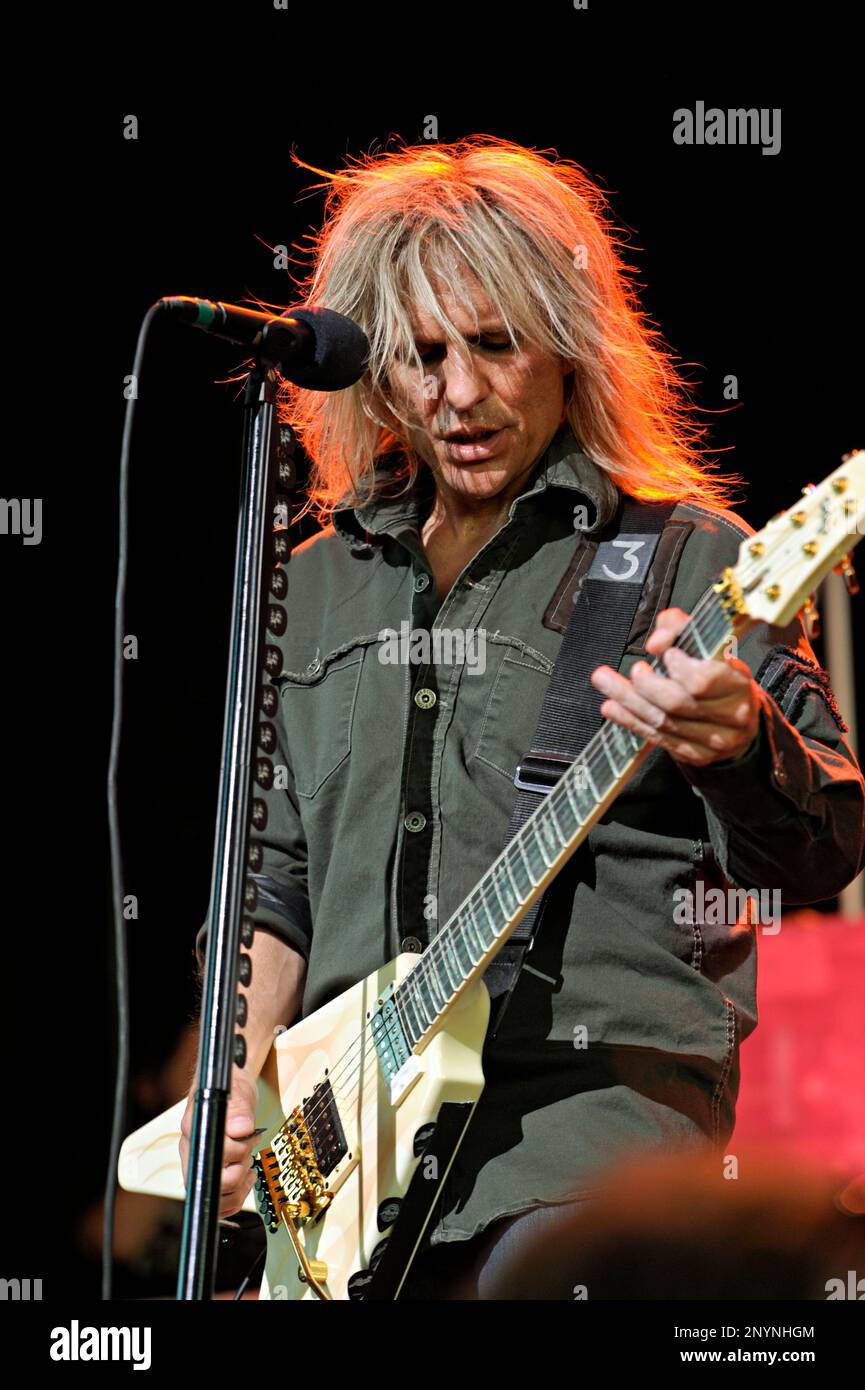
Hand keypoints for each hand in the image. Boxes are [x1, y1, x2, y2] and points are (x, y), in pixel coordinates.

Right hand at [179, 1067, 259, 1218]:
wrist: (231, 1090)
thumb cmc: (230, 1088)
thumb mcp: (237, 1089)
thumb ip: (238, 1108)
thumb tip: (241, 1128)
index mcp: (193, 1128)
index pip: (207, 1157)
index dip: (230, 1155)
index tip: (246, 1139)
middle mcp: (194, 1150)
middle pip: (211, 1183)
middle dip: (238, 1169)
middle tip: (248, 1150)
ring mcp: (202, 1165)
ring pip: (216, 1198)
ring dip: (240, 1184)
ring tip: (249, 1164)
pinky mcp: (212, 1174)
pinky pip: (221, 1201)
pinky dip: (238, 1195)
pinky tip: (247, 1177)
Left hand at [589, 607, 760, 768]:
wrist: (740, 724)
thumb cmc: (724, 680)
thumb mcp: (712, 649)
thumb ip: (683, 631)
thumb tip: (658, 638)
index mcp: (737, 684)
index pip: (703, 680)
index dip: (678, 667)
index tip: (666, 654)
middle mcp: (728, 715)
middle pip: (677, 703)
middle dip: (646, 685)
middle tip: (635, 670)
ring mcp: (712, 740)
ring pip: (661, 721)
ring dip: (627, 699)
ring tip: (604, 680)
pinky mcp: (694, 754)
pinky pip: (656, 736)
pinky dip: (629, 720)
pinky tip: (612, 706)